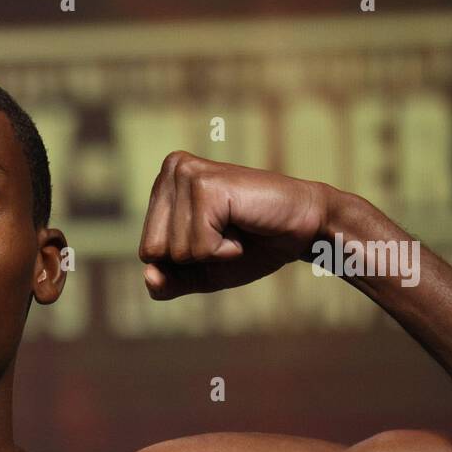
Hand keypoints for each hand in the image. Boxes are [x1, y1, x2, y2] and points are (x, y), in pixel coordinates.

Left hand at [137, 152, 333, 299]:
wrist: (303, 230)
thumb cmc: (252, 246)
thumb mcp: (202, 272)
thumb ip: (169, 281)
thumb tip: (148, 276)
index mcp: (164, 185)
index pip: (147, 252)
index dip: (184, 261)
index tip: (215, 238)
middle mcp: (171, 170)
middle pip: (153, 250)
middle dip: (193, 257)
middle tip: (226, 233)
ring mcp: (187, 174)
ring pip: (175, 250)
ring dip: (211, 251)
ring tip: (236, 226)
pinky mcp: (206, 185)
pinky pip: (198, 246)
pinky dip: (224, 249)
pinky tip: (242, 224)